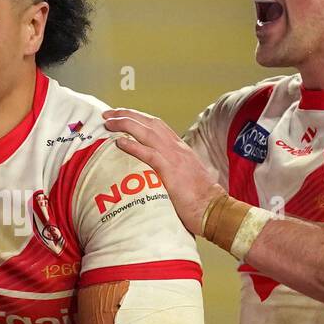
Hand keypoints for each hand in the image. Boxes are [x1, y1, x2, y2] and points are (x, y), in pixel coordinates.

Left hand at [102, 108, 224, 236]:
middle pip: (150, 123)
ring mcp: (175, 158)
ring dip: (126, 124)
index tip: (122, 115)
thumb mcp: (183, 177)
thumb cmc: (199, 199)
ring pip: (147, 132)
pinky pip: (149, 154)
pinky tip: (119, 142)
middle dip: (127, 115)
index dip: (138, 117)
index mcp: (180, 148)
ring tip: (108, 123)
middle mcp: (177, 148)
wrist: (214, 209)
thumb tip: (152, 172)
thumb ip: (169, 170)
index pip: (157, 125)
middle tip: (108, 114)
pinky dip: (133, 146)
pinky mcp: (171, 171)